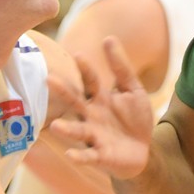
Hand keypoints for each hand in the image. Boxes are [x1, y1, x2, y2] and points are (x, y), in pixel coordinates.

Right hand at [49, 38, 156, 179]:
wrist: (144, 150)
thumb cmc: (134, 118)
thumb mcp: (133, 89)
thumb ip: (121, 67)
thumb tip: (108, 37)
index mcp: (100, 98)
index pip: (91, 80)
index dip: (86, 69)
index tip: (78, 54)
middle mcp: (92, 116)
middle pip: (76, 102)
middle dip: (64, 92)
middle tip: (49, 79)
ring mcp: (94, 136)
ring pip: (78, 130)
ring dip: (67, 129)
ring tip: (56, 125)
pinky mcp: (100, 155)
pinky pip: (88, 156)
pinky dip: (79, 156)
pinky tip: (70, 155)